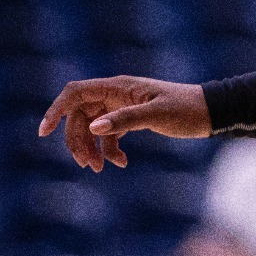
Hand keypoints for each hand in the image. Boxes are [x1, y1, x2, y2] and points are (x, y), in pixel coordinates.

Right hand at [39, 76, 210, 171]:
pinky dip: (110, 149)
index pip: (76, 93)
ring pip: (93, 127)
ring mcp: (123, 107)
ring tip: (101, 168)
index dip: (56, 110)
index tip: (44, 132)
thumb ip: (125, 120)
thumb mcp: (157, 115)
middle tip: (88, 165)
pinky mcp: (131, 119)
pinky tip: (121, 163)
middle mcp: (116, 94)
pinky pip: (110, 135)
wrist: (212, 112)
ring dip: (92, 148)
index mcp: (118, 86)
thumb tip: (94, 127)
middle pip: (80, 116)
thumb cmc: (187, 109)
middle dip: (78, 140)